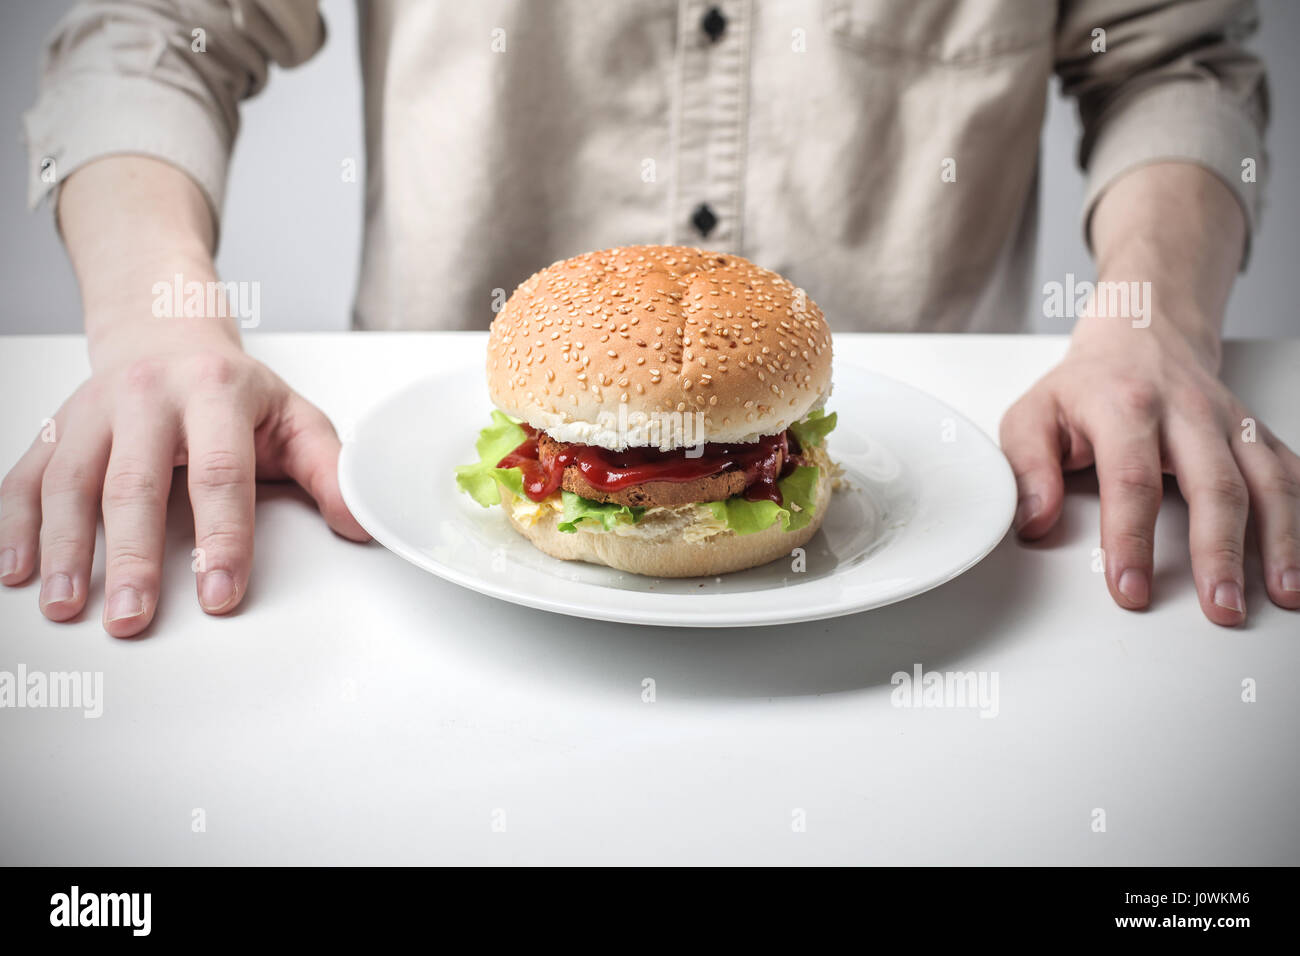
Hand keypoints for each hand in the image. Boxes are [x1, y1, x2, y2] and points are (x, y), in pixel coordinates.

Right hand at [0, 321, 368, 636]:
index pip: (220, 472)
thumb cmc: (235, 392)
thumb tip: (361, 524)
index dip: (222, 537)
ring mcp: (94, 412)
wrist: (168, 335)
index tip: (220, 593)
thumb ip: (329, 470)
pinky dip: (13, 527)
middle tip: (134, 616)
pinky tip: (15, 571)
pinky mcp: (56, 430)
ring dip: (66, 548)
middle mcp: (148, 397)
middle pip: (135, 483)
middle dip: (134, 556)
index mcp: (216, 393)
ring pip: (70, 482)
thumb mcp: (294, 417)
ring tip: (66, 605)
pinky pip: (25, 478)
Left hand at [1000, 314, 1299, 625]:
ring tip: (1281, 595)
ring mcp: (1230, 423)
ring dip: (1279, 543)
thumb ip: (1026, 467)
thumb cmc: (1086, 384)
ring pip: (1267, 482)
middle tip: (1219, 607)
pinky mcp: (1257, 434)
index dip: (1131, 539)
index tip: (1130, 589)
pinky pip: (1290, 475)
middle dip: (1220, 553)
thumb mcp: (1034, 414)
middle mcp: (1187, 413)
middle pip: (1214, 486)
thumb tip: (1033, 521)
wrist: (1143, 330)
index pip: (1131, 480)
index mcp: (1124, 407)